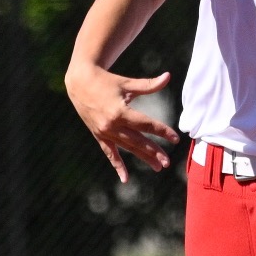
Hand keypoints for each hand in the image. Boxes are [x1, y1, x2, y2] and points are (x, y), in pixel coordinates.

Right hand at [66, 63, 178, 182]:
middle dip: (154, 152)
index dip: (162, 131)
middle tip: (167, 162)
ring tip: (157, 167)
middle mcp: (112, 125)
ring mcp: (104, 132)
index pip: (146, 124)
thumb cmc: (107, 81)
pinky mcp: (99, 135)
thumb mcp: (127, 83)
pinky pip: (109, 153)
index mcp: (120, 112)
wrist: (80, 83)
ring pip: (127, 148)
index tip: (175, 139)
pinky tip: (125, 178)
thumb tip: (168, 76)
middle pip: (138, 141)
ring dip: (142, 157)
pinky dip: (117, 165)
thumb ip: (149, 84)